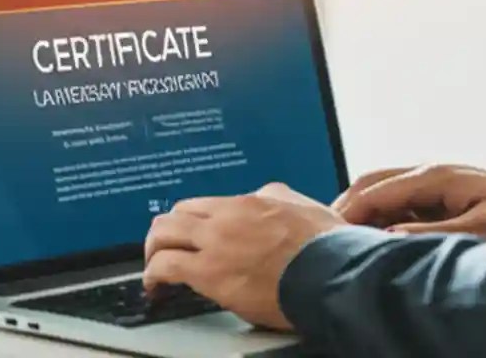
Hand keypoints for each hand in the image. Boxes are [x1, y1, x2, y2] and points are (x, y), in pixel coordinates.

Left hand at [142, 183, 344, 331]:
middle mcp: (227, 216)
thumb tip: (267, 198)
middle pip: (176, 214)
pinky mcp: (210, 273)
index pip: (202, 205)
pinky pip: (165, 266)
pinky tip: (155, 286)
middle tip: (163, 250)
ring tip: (154, 269)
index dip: (189, 222)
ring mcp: (216, 242)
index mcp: (250, 202)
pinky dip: (153, 275)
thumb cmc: (328, 246)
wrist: (332, 271)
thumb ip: (279, 200)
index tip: (188, 235)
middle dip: (165, 233)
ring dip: (154, 250)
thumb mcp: (304, 207)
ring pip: (164, 234)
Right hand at [334, 165, 485, 237]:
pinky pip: (399, 197)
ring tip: (342, 237)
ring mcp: (434, 180)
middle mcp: (429, 172)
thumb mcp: (482, 229)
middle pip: (370, 182)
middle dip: (344, 206)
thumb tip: (390, 238)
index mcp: (434, 176)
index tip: (325, 235)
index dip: (346, 214)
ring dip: (361, 209)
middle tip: (322, 235)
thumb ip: (433, 234)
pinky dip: (380, 211)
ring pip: (382, 187)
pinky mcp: (442, 191)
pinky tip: (376, 234)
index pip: (374, 191)